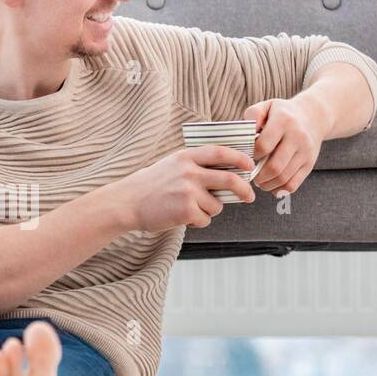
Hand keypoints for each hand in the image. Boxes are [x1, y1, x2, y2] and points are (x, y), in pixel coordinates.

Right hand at [108, 145, 255, 232]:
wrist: (127, 203)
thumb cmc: (149, 186)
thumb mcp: (171, 165)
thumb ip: (195, 165)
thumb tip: (227, 174)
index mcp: (186, 157)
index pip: (221, 153)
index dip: (239, 158)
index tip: (249, 165)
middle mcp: (189, 172)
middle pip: (230, 180)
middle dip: (244, 190)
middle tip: (249, 196)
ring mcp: (188, 191)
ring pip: (217, 205)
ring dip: (209, 211)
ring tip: (188, 208)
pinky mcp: (186, 210)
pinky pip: (205, 219)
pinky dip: (197, 222)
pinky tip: (182, 217)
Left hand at [244, 95, 327, 195]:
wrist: (313, 116)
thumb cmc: (282, 113)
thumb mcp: (267, 106)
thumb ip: (253, 115)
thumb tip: (246, 134)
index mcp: (284, 121)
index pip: (263, 146)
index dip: (251, 156)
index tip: (246, 157)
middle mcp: (297, 136)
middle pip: (274, 166)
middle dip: (258, 176)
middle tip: (250, 175)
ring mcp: (306, 152)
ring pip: (283, 178)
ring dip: (266, 185)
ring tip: (259, 181)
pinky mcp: (310, 163)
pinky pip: (293, 184)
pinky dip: (279, 189)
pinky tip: (271, 185)